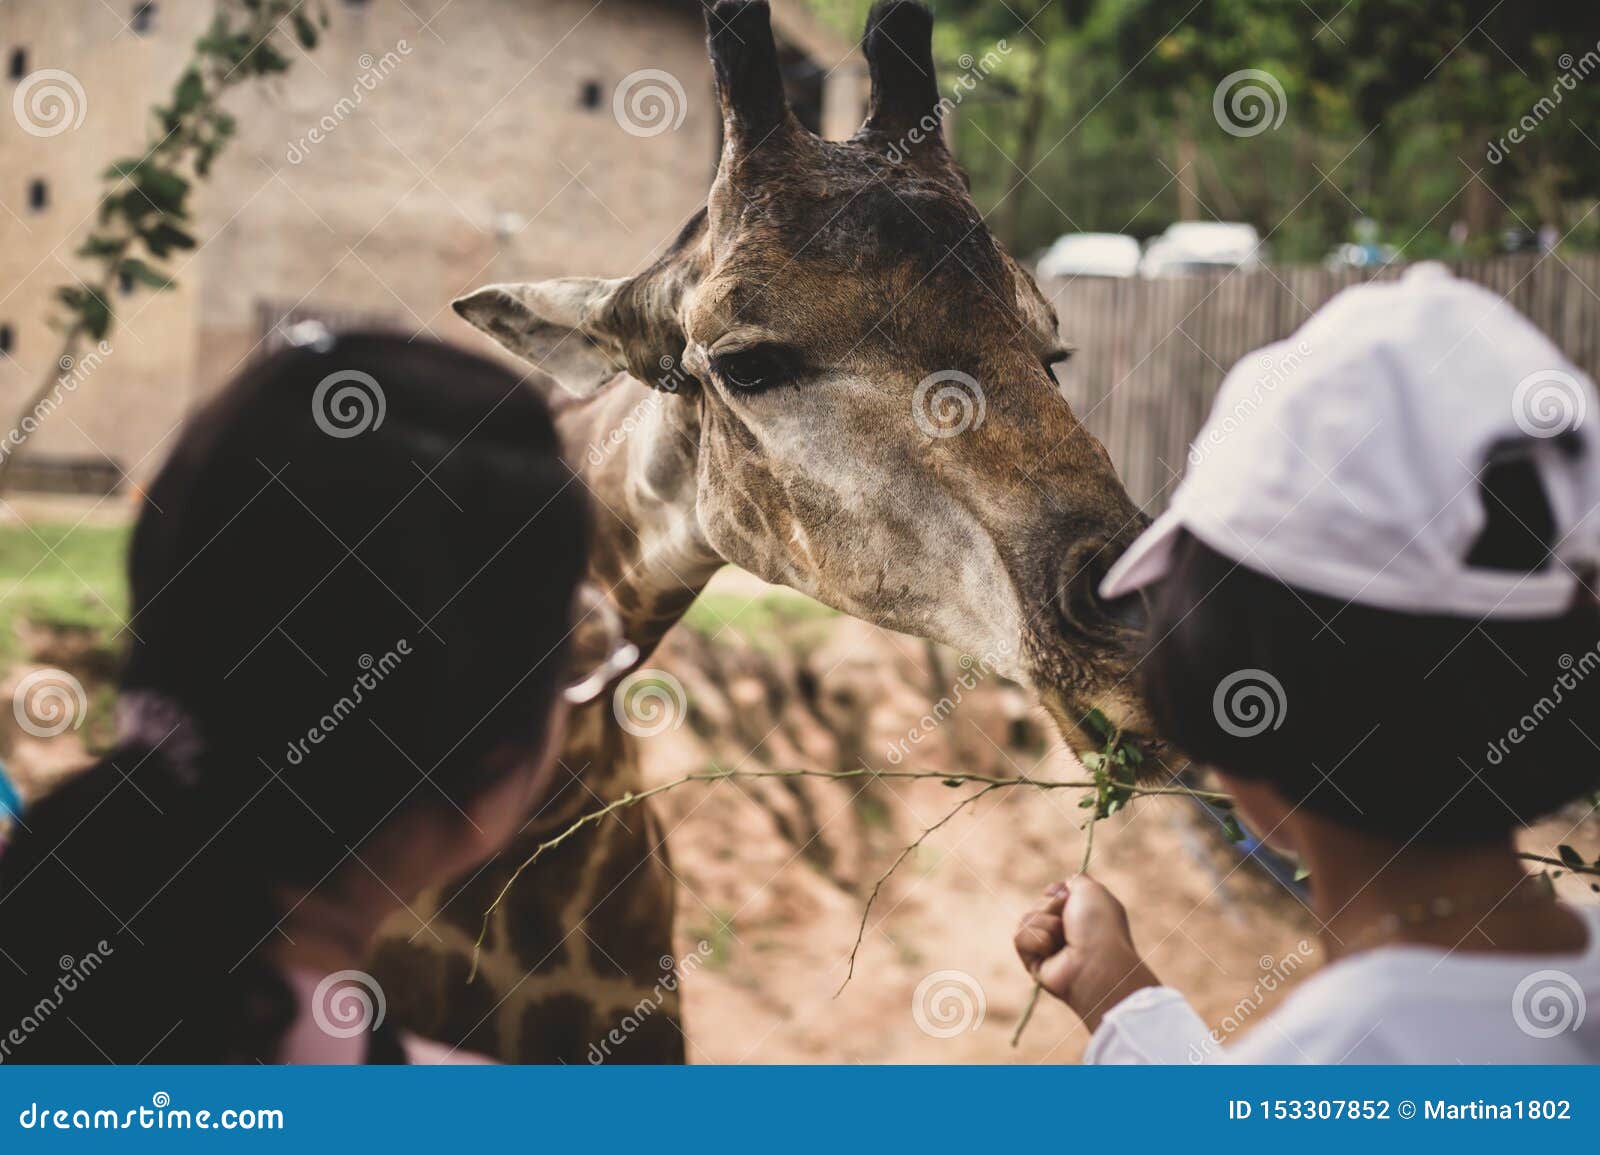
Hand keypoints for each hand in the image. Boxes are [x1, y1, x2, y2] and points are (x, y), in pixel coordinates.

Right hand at [1013, 876, 1161, 1032]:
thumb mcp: (1092, 891)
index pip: (1051, 894)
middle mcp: (1065, 932)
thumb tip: (1064, 884)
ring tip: (1063, 940)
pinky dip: (1035, 940)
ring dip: (1045, 924)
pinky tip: (1051, 952)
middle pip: (1038, 905)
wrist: (1096, 962)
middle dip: (1050, 907)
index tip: (1066, 896)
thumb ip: (1075, 880)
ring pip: (1027, 919)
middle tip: (1068, 921)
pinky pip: (1020, 938)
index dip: (1056, 893)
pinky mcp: (1034, 963)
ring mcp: (1049, 948)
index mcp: (1080, 915)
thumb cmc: (1099, 926)